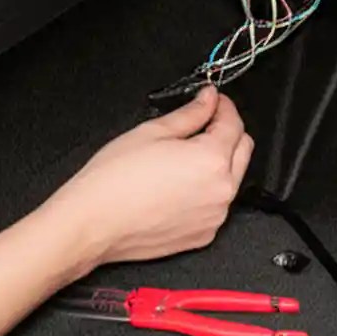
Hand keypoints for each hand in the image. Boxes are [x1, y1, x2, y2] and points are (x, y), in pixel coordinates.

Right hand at [44, 86, 253, 265]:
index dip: (224, 106)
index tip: (214, 101)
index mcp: (212, 160)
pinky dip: (207, 192)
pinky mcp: (204, 235)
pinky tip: (178, 187)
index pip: (234, 124)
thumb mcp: (152, 132)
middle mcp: (222, 191)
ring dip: (219, 163)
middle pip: (243, 150)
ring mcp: (215, 217)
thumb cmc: (114, 179)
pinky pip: (216, 206)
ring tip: (184, 159)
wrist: (93, 224)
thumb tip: (208, 100)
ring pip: (232, 179)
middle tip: (203, 124)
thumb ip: (190, 114)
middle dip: (228, 132)